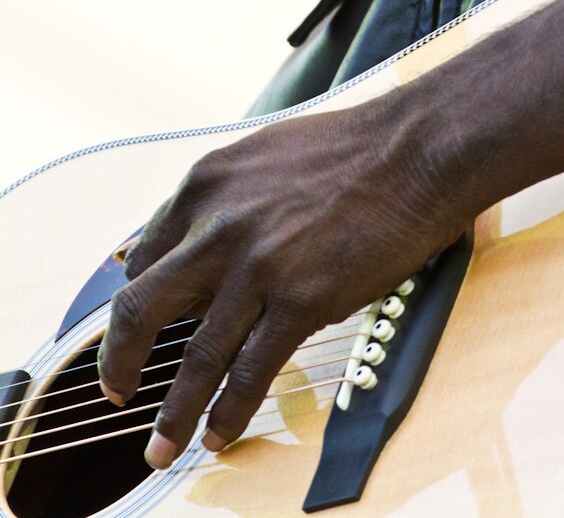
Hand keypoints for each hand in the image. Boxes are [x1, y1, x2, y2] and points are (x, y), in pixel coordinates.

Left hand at [96, 90, 467, 468]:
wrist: (417, 148)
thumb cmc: (357, 146)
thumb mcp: (266, 154)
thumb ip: (229, 198)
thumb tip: (209, 243)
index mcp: (206, 183)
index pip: (145, 255)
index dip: (137, 300)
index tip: (136, 328)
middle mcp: (218, 224)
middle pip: (141, 308)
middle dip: (120, 362)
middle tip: (118, 391)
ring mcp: (257, 265)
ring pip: (193, 355)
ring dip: (172, 411)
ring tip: (161, 446)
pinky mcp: (301, 299)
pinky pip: (250, 372)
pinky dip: (228, 412)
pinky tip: (220, 435)